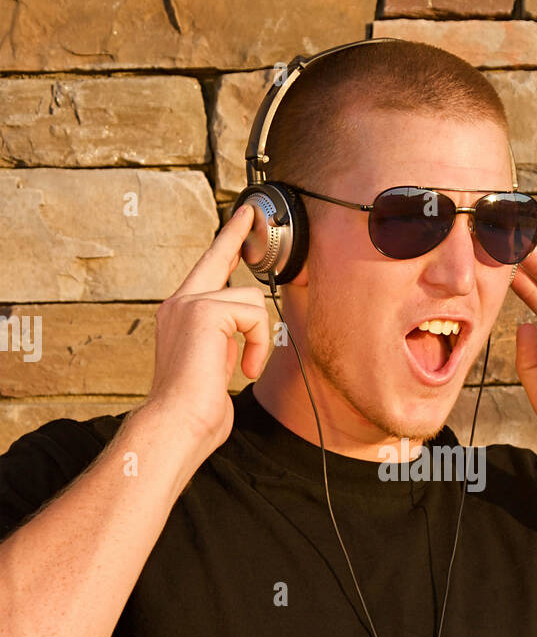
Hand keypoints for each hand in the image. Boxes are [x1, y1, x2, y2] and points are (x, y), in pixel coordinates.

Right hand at [144, 205, 270, 459]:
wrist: (178, 423)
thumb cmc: (194, 409)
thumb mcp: (213, 367)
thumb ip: (222, 343)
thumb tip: (241, 338)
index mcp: (179, 315)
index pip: (205, 271)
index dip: (225, 243)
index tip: (240, 219)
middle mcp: (179, 303)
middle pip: (217, 256)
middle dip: (236, 233)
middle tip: (250, 213)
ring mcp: (189, 303)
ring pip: (249, 299)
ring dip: (259, 337)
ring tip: (245, 368)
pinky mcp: (204, 310)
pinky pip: (253, 314)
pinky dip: (258, 344)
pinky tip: (244, 369)